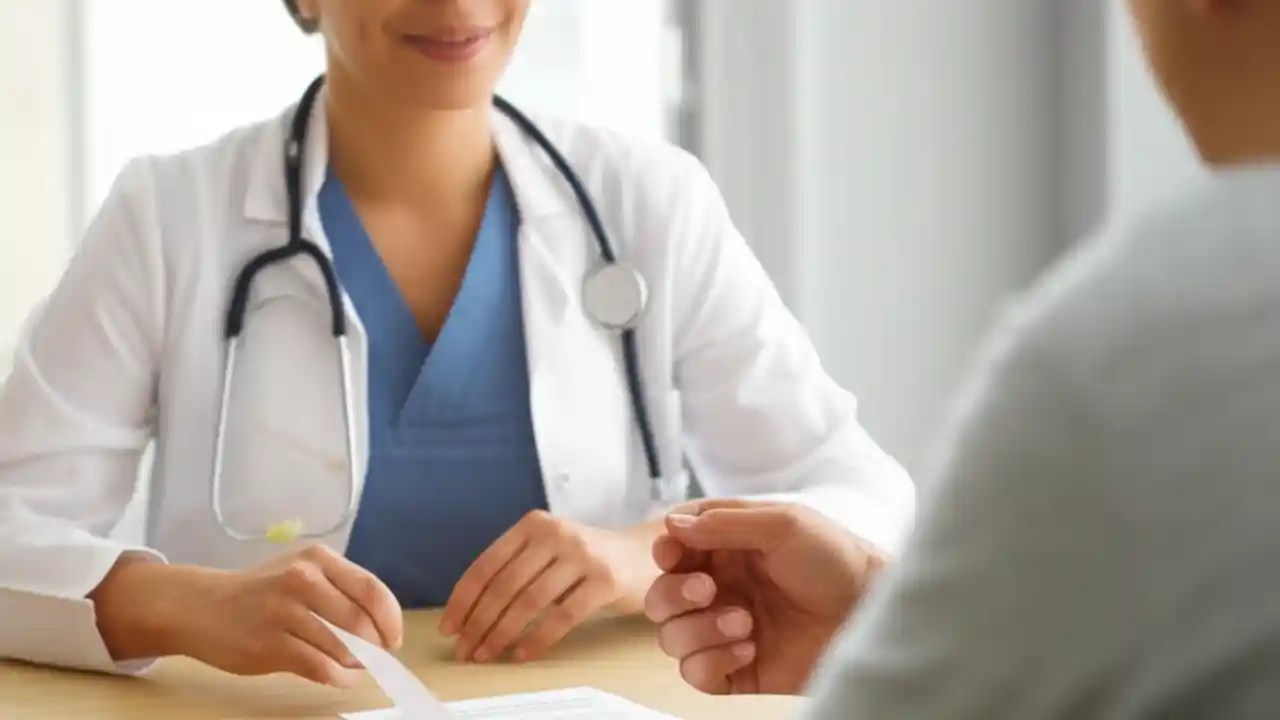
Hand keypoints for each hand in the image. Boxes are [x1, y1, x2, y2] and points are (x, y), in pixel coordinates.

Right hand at [92, 544, 402, 686]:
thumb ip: (339, 591)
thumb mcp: (301, 573)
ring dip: (356, 664)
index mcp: (317, 559)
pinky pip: (320, 668)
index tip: (394, 638)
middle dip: (375, 646)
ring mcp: (284, 612)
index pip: (372, 590)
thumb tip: (381, 627)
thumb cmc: (260, 592)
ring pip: (343, 648)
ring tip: (352, 666)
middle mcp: (303, 580)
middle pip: (361, 622)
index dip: (391, 619)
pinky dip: (338, 677)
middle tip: (375, 657)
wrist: (201, 607)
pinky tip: (339, 677)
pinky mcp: (270, 645)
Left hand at [439, 510, 659, 662]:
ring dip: (502, 634)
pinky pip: (561, 616)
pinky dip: (537, 639)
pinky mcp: (605, 580)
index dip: (463, 600)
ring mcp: (582, 555)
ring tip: (487, 655)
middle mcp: (556, 533)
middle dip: (479, 623)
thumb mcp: (549, 549)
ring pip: (529, 602)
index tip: (449, 628)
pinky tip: (522, 654)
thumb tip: (469, 611)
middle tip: (465, 650)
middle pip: (504, 586)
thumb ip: (516, 566)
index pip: (487, 564)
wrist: (643, 555)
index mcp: (534, 524)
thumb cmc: (587, 559)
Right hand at [644, 500, 885, 695]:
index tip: (673, 552)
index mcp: (727, 547)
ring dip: (698, 630)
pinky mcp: (736, 669)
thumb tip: (671, 525)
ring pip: (671, 636)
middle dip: (674, 594)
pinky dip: (712, 662)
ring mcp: (725, 630)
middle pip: (661, 596)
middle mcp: (721, 588)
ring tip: (745, 622)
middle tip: (708, 590)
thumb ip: (724, 521)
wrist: (870, 613)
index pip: (672, 547)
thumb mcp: (784, 523)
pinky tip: (748, 649)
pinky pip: (695, 673)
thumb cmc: (835, 560)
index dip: (665, 551)